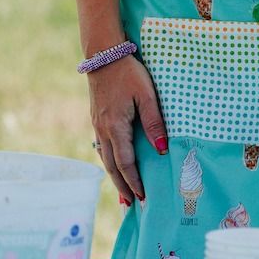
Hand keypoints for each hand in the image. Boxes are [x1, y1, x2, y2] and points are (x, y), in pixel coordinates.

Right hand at [88, 57, 167, 203]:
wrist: (104, 54)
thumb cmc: (128, 73)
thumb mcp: (147, 95)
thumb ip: (154, 122)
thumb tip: (161, 148)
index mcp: (115, 127)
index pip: (125, 163)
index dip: (134, 181)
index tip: (143, 196)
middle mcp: (103, 130)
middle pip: (112, 166)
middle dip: (122, 186)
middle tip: (132, 203)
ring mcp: (97, 124)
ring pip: (105, 157)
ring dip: (114, 176)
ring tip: (123, 191)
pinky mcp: (97, 118)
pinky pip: (102, 146)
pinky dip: (109, 160)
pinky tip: (114, 163)